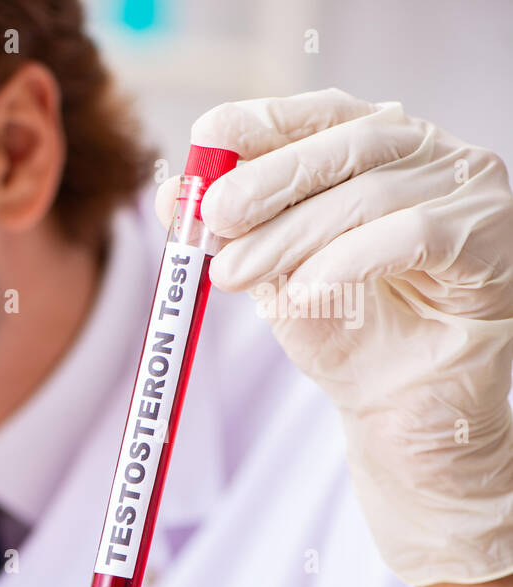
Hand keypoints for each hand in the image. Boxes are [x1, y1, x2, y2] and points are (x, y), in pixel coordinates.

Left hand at [157, 88, 512, 585]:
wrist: (399, 410)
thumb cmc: (343, 332)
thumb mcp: (271, 275)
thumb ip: (233, 232)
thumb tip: (169, 193)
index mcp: (376, 150)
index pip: (321, 112)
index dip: (263, 119)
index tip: (207, 136)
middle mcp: (429, 157)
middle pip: (346, 144)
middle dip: (268, 181)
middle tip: (213, 217)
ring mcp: (468, 193)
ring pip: (372, 193)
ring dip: (291, 235)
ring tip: (233, 274)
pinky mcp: (491, 241)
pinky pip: (417, 234)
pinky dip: (349, 260)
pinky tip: (304, 293)